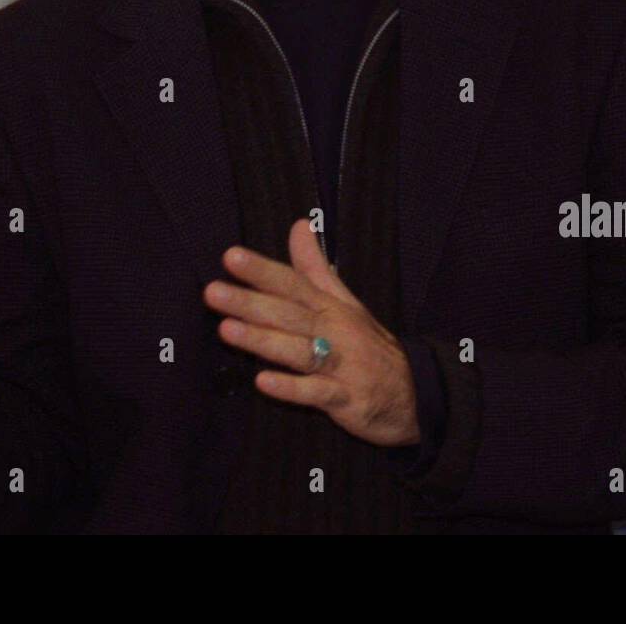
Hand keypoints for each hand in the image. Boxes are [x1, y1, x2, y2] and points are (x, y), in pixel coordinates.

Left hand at [203, 219, 420, 446]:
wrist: (413, 394)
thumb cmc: (367, 344)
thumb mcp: (345, 302)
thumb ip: (315, 266)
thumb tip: (298, 224)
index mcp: (331, 306)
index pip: (293, 282)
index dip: (262, 270)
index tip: (230, 257)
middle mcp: (335, 331)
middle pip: (290, 314)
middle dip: (251, 302)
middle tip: (212, 292)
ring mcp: (341, 365)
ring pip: (299, 351)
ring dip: (263, 340)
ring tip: (227, 329)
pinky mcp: (346, 400)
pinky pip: (317, 394)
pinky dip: (291, 388)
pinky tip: (262, 382)